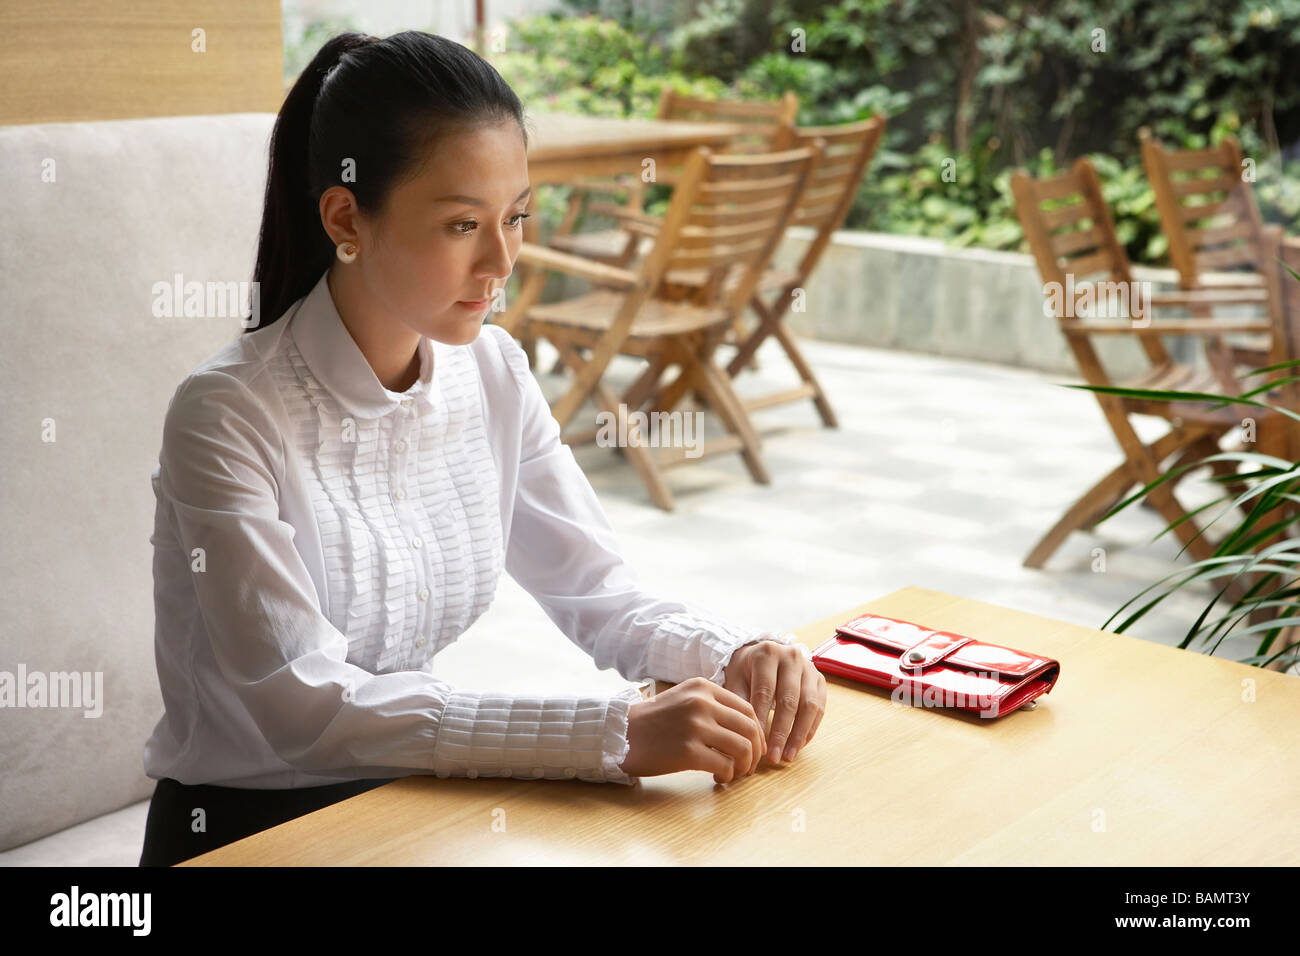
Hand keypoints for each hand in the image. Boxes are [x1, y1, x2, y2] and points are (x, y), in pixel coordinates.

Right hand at [618, 677, 766, 783]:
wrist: (620, 734)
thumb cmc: (653, 722)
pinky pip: (725, 765)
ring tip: (734, 773)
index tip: (754, 747)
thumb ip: (712, 706)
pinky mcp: (689, 751)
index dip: (757, 732)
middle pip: (750, 728)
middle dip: (755, 752)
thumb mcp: (684, 699)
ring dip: (744, 766)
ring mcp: (696, 726)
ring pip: (743, 748)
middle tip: (749, 766)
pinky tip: (718, 777)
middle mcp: (702, 703)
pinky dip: (728, 775)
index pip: (747, 709)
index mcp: (703, 688)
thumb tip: (747, 728)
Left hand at [721, 637, 824, 765]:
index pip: (765, 692)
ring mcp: (808, 667)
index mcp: (766, 653)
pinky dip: (809, 729)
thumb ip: (738, 704)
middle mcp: (791, 657)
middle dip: (781, 733)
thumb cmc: (746, 671)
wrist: (764, 654)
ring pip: (809, 705)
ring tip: (788, 756)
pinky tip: (799, 746)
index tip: (757, 745)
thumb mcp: (735, 680)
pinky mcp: (819, 679)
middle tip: (774, 757)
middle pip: (789, 700)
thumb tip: (743, 737)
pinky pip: (819, 708)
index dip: (762, 721)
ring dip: (799, 735)